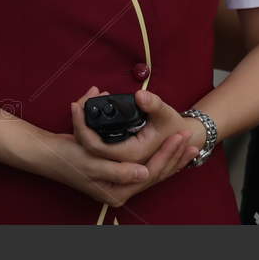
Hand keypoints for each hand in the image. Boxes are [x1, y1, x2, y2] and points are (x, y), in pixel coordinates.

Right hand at [24, 128, 193, 207]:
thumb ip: (119, 171)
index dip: (168, 155)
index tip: (180, 136)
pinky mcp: (116, 171)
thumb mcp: (92, 163)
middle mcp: (119, 190)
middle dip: (174, 155)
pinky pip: (143, 163)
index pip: (151, 174)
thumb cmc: (66, 158)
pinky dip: (156, 152)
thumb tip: (145, 172)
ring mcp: (118, 181)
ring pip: (151, 167)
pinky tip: (166, 145)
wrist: (46, 154)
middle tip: (189, 137)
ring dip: (168, 154)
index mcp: (116, 192)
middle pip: (155, 173)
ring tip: (186, 143)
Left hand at [70, 86, 205, 166]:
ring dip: (83, 126)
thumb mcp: (165, 114)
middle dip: (79, 124)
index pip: (96, 147)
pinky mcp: (116, 159)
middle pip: (89, 149)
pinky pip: (97, 147)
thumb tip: (140, 95)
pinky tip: (87, 112)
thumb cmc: (173, 127)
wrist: (182, 139)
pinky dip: (90, 130)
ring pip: (91, 148)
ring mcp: (118, 164)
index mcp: (132, 155)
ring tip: (81, 103)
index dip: (83, 127)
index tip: (77, 106)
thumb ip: (153, 105)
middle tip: (76, 103)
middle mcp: (121, 164)